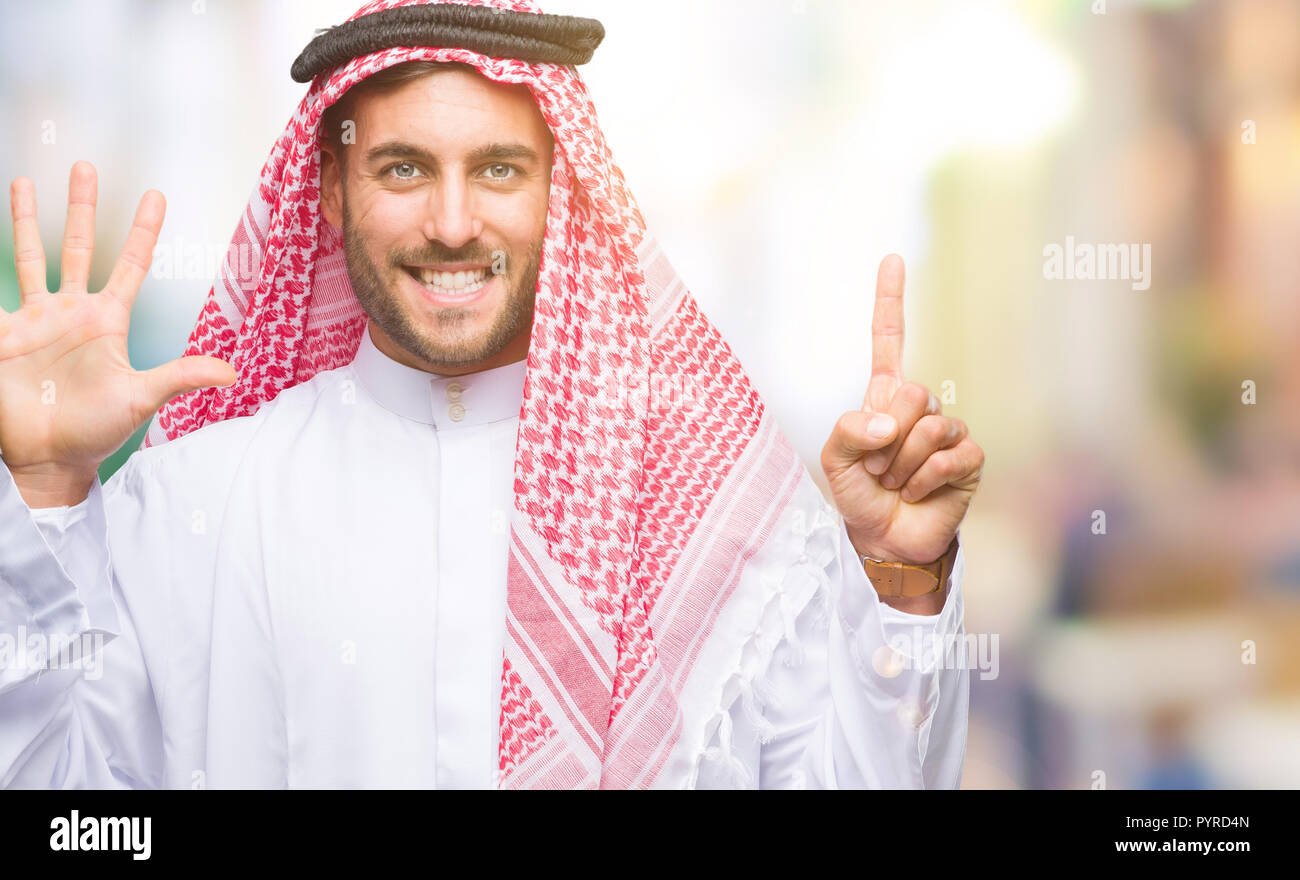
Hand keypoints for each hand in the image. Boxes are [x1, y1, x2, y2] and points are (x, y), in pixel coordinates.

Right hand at [0, 161, 234, 505]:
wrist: (48, 459)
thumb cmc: (95, 431)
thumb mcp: (142, 399)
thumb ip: (180, 377)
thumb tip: (233, 373)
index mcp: (107, 320)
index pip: (130, 264)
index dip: (142, 230)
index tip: (156, 194)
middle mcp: (71, 311)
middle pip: (76, 245)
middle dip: (80, 206)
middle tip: (84, 164)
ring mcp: (34, 319)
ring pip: (31, 256)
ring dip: (28, 219)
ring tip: (27, 179)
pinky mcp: (2, 334)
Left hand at [820, 254, 982, 566]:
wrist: (886, 540)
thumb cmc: (859, 496)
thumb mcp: (835, 461)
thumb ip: (847, 431)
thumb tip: (887, 424)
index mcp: (884, 398)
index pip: (889, 340)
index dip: (890, 300)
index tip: (892, 258)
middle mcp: (920, 407)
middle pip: (910, 393)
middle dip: (885, 438)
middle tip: (878, 467)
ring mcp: (948, 431)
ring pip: (927, 429)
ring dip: (901, 466)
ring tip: (896, 484)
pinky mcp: (970, 459)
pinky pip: (948, 457)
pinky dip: (924, 481)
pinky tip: (918, 494)